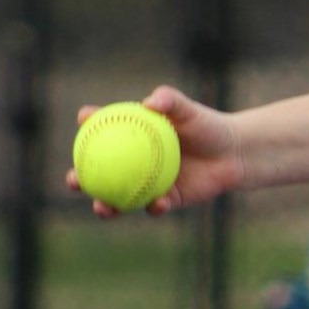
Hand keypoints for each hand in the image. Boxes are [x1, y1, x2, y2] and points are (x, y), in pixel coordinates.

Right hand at [66, 85, 242, 217]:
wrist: (234, 153)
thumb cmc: (208, 125)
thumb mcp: (189, 110)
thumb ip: (170, 101)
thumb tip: (149, 102)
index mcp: (133, 137)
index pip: (102, 130)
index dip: (87, 124)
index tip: (83, 118)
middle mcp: (135, 162)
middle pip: (98, 173)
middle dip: (79, 178)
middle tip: (73, 179)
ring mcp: (148, 183)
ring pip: (119, 198)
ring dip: (106, 205)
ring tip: (101, 207)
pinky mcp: (167, 200)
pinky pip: (156, 206)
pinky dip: (154, 206)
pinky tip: (155, 204)